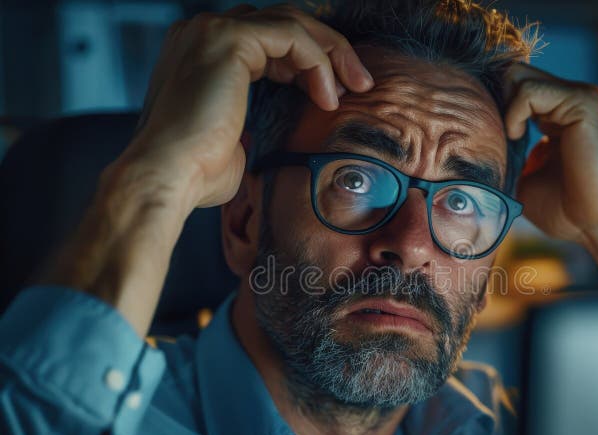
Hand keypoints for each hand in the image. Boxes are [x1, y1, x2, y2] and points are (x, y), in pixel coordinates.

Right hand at [118, 3, 373, 210]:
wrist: (168, 177)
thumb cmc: (196, 172)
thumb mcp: (234, 142)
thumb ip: (251, 124)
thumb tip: (270, 133)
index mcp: (201, 52)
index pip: (266, 38)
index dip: (306, 60)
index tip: (331, 93)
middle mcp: (203, 32)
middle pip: (283, 22)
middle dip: (328, 50)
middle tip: (359, 83)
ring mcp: (213, 30)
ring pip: (292, 23)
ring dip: (331, 53)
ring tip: (356, 88)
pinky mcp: (229, 39)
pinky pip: (293, 36)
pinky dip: (318, 63)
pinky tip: (327, 97)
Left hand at [504, 63, 597, 287]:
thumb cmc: (567, 212)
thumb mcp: (525, 178)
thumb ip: (509, 154)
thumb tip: (479, 146)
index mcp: (556, 116)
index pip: (514, 88)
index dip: (492, 107)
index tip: (485, 137)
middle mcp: (569, 101)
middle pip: (513, 74)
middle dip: (494, 101)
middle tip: (494, 136)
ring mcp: (578, 98)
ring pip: (518, 76)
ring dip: (503, 109)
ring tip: (510, 140)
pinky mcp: (583, 103)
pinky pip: (529, 91)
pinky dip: (513, 114)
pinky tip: (516, 137)